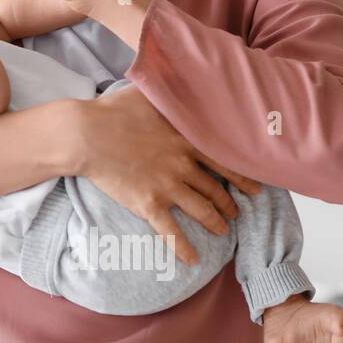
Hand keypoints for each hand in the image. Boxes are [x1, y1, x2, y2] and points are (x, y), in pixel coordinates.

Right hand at [74, 85, 262, 265]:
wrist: (87, 135)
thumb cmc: (113, 111)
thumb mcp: (148, 95)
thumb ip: (169, 94)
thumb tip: (178, 82)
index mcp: (186, 140)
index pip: (225, 163)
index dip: (243, 178)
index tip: (256, 189)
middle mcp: (184, 166)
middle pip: (217, 190)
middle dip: (230, 204)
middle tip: (237, 213)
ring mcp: (168, 187)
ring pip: (202, 211)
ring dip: (216, 223)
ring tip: (222, 231)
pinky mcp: (149, 205)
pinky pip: (172, 232)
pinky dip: (185, 248)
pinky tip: (193, 260)